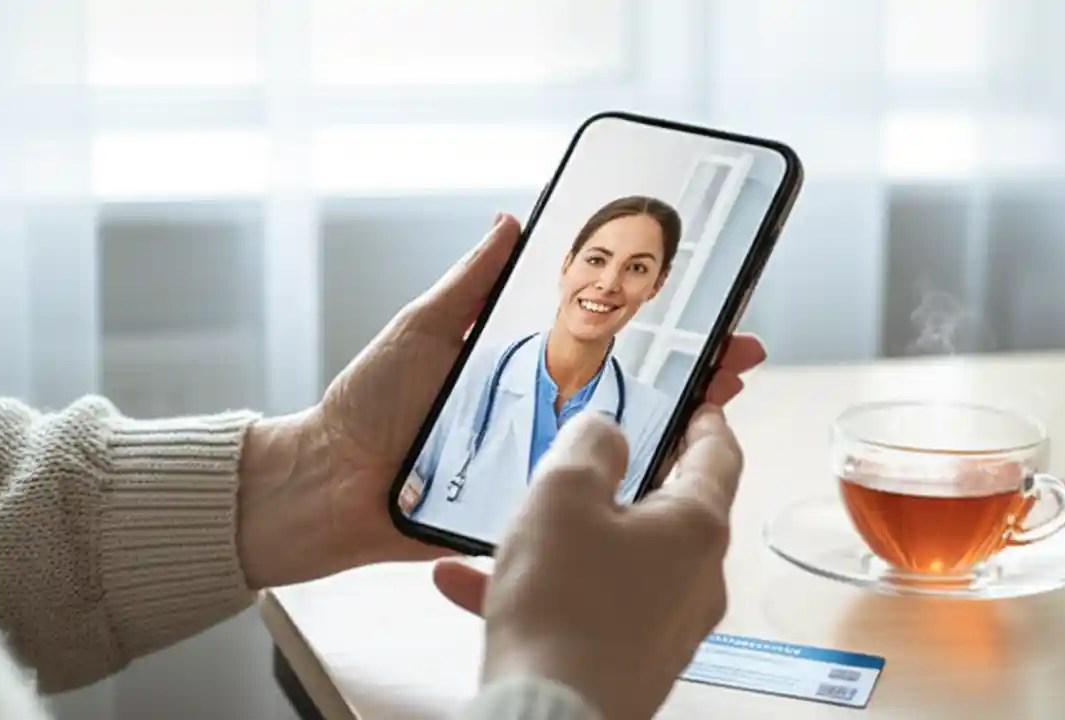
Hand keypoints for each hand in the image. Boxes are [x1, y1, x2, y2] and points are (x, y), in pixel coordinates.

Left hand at [234, 210, 764, 589]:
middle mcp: (539, 413)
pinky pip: (587, 500)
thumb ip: (469, 285)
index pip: (604, 340)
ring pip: (623, 445)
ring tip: (724, 398)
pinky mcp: (527, 508)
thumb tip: (510, 221)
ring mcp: (538, 462)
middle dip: (691, 372)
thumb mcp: (422, 330)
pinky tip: (676, 472)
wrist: (326, 484)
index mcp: (520, 366)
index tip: (703, 309)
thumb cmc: (367, 404)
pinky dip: (635, 488)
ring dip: (681, 423)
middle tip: (738, 353)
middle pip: (631, 391)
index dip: (655, 327)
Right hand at [434, 406, 743, 719]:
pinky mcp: (629, 659)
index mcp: (695, 527)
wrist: (550, 718)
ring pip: (613, 559)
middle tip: (584, 458)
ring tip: (503, 528)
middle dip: (617, 483)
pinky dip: (540, 587)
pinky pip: (585, 606)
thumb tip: (606, 432)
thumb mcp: (563, 493)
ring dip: (560, 539)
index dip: (706, 420)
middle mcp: (695, 577)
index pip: (718, 455)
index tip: (700, 404)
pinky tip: (468, 582)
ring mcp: (665, 624)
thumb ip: (590, 445)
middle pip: (664, 509)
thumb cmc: (563, 609)